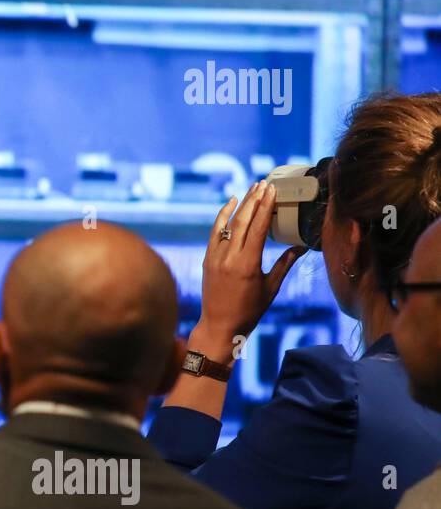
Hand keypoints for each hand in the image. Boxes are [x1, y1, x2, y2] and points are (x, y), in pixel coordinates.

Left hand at [194, 182, 305, 359]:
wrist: (219, 325)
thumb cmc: (249, 310)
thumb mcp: (271, 287)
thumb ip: (285, 264)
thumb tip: (302, 246)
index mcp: (248, 264)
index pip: (258, 228)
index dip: (266, 207)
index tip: (272, 191)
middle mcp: (230, 257)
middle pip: (243, 221)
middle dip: (254, 200)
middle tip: (264, 183)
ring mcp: (216, 256)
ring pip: (228, 224)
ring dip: (240, 204)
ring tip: (251, 189)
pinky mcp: (208, 258)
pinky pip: (215, 232)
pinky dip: (222, 216)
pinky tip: (231, 204)